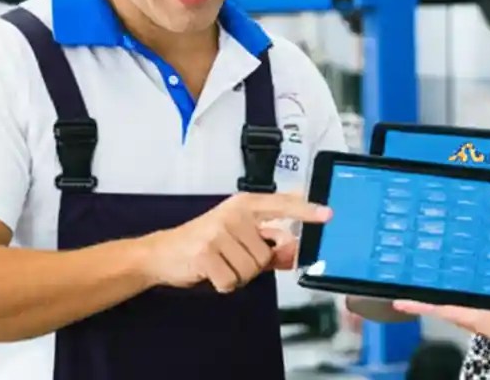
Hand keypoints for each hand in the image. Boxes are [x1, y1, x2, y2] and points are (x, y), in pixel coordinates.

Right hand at [149, 192, 330, 292]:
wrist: (162, 252)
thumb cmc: (204, 244)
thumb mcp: (238, 238)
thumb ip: (269, 245)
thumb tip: (295, 252)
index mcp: (244, 205)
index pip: (281, 204)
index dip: (306, 210)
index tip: (327, 214)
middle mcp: (233, 214)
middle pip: (265, 255)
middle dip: (251, 266)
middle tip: (229, 258)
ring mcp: (218, 232)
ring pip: (250, 270)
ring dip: (237, 276)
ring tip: (219, 264)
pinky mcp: (205, 252)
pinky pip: (231, 281)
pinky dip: (223, 285)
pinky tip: (210, 272)